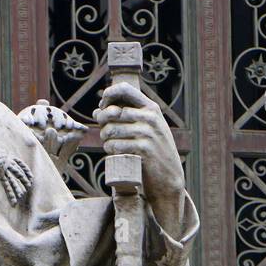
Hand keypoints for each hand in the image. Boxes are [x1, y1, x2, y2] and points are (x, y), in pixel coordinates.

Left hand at [94, 81, 184, 234]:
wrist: (169, 177)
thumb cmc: (154, 152)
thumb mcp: (147, 129)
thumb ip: (127, 117)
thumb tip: (97, 111)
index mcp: (151, 108)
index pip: (124, 88)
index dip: (108, 95)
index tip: (103, 107)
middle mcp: (150, 118)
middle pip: (112, 113)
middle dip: (102, 123)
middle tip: (106, 133)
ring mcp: (147, 133)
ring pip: (110, 130)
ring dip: (104, 139)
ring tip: (110, 145)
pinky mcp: (142, 150)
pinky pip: (114, 145)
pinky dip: (109, 150)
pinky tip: (114, 153)